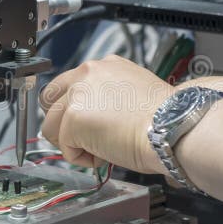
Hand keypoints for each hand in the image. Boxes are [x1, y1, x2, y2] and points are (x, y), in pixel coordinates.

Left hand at [40, 55, 173, 172]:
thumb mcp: (134, 93)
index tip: (87, 124)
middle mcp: (88, 73)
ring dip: (71, 143)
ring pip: (51, 126)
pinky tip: (105, 155)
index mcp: (105, 65)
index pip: (70, 84)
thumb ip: (108, 98)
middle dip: (61, 122)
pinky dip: (81, 158)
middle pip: (50, 99)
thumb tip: (96, 118)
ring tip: (101, 149)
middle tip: (84, 140)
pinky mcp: (73, 119)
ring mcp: (77, 95)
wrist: (172, 127)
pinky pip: (65, 147)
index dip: (74, 108)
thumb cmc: (165, 118)